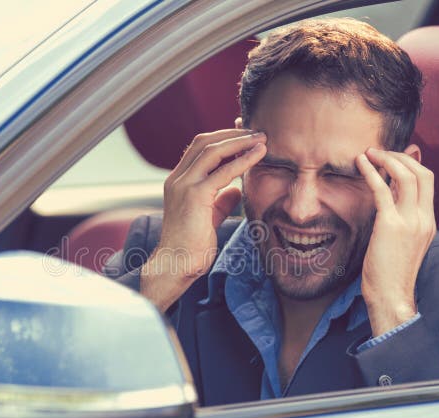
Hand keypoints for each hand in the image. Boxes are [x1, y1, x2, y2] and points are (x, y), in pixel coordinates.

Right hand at [141, 129, 266, 310]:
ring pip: (213, 150)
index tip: (246, 136)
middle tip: (257, 132)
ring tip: (261, 139)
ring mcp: (183, 185)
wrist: (177, 264)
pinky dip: (242, 160)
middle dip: (232, 133)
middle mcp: (178, 178)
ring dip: (240, 141)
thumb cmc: (192, 245)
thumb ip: (220, 201)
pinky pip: (222, 171)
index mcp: (179, 181)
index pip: (200, 148)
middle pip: (204, 142)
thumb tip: (236, 191)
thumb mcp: (209, 216)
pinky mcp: (194, 196)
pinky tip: (259, 155)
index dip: (224, 138)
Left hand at [355, 146, 435, 336]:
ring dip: (386, 159)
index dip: (411, 163)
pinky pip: (383, 190)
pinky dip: (372, 172)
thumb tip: (391, 202)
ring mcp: (410, 221)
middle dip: (401, 156)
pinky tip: (361, 164)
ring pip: (406, 175)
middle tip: (380, 152)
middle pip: (422, 172)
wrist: (391, 296)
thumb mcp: (403, 243)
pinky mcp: (390, 225)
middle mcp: (423, 218)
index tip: (391, 158)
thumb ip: (402, 221)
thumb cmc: (391, 274)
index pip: (428, 181)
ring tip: (369, 153)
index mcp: (428, 222)